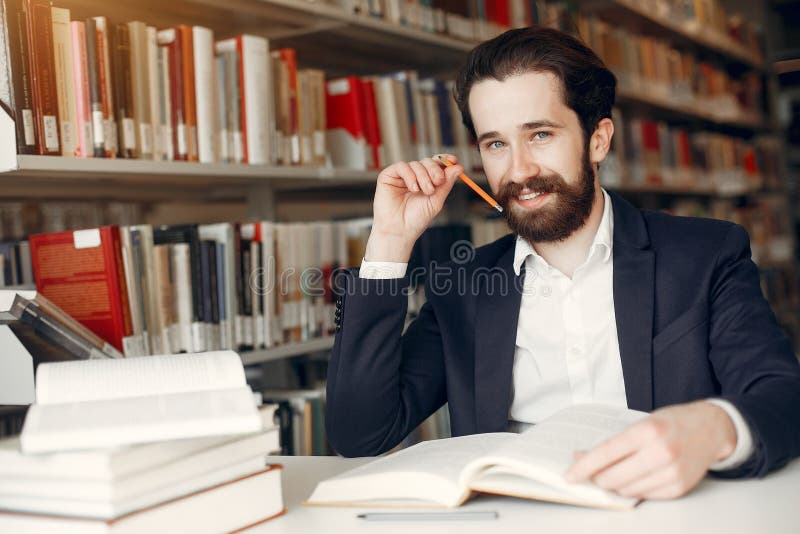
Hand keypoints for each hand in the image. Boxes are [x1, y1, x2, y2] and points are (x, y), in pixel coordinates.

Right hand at [365, 154, 463, 261]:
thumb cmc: (416, 219)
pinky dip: (410, 176)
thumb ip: (446, 183)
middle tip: (438, 181)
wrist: (399, 230)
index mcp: (426, 181)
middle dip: (435, 170)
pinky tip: (413, 188)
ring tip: (425, 192)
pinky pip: (402, 166)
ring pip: (416, 164)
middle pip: (427, 161)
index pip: (435, 164)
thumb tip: (459, 167)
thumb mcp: (436, 200)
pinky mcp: (388, 176)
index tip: (453, 160)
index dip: (444, 160)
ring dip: (424, 176)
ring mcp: (401, 176)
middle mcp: (414, 176)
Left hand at [564, 401, 736, 499]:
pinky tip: (634, 478)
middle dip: (597, 478)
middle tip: (592, 473)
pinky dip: (633, 489)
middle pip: (614, 477)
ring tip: (615, 472)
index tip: (570, 475)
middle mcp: (660, 453)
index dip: (584, 466)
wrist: (711, 428)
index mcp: (647, 431)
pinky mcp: (679, 488)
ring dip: (615, 485)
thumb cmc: (671, 422)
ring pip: (627, 490)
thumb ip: (614, 442)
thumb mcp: (641, 423)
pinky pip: (645, 495)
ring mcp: (672, 472)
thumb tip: (584, 457)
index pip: (605, 453)